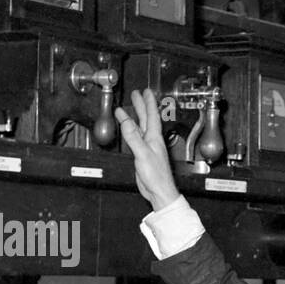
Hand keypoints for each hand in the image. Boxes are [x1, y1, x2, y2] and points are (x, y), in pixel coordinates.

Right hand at [115, 88, 179, 210]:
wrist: (159, 191)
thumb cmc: (156, 176)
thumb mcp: (143, 154)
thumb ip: (134, 138)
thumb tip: (126, 121)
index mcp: (154, 138)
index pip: (152, 116)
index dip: (149, 103)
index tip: (146, 91)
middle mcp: (152, 140)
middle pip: (146, 119)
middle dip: (141, 106)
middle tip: (137, 94)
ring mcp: (147, 147)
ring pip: (140, 127)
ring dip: (134, 117)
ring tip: (127, 108)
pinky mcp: (142, 155)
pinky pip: (135, 137)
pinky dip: (131, 130)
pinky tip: (128, 128)